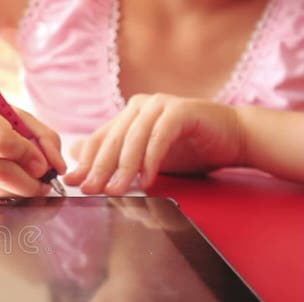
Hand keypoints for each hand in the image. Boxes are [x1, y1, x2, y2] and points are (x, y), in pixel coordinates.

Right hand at [0, 94, 66, 196]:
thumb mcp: (18, 115)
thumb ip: (43, 138)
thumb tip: (57, 168)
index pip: (1, 142)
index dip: (28, 157)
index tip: (44, 165)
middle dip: (28, 183)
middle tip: (44, 183)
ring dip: (18, 192)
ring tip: (31, 182)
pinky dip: (5, 194)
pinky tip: (11, 184)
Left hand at [64, 94, 245, 194]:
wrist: (233, 137)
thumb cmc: (189, 149)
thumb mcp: (145, 157)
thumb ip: (115, 156)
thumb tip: (76, 155)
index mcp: (128, 115)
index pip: (100, 140)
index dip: (86, 162)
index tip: (73, 183)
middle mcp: (141, 106)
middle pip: (113, 140)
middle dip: (99, 168)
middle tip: (89, 190)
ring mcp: (161, 105)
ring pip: (133, 140)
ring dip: (123, 168)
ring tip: (114, 191)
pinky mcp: (181, 111)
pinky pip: (159, 138)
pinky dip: (151, 161)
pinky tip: (145, 181)